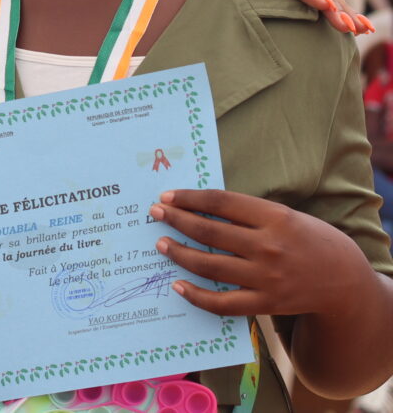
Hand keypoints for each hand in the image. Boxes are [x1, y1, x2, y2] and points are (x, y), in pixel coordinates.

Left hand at [151, 188, 371, 317]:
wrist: (345, 282)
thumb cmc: (308, 240)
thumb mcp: (285, 215)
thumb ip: (247, 213)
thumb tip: (198, 206)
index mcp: (275, 217)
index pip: (221, 203)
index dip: (189, 198)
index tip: (167, 195)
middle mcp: (269, 247)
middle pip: (210, 232)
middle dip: (177, 220)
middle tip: (155, 213)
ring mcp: (267, 278)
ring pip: (210, 266)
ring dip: (180, 253)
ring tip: (162, 244)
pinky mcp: (266, 304)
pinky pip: (222, 303)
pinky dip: (196, 296)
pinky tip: (178, 285)